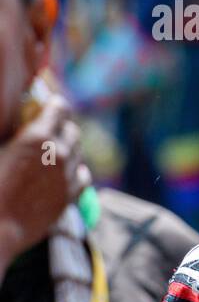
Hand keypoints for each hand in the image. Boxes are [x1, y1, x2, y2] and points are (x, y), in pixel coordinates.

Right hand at [0, 95, 91, 280]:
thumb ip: (12, 135)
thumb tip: (21, 129)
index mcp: (37, 137)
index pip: (60, 109)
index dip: (55, 105)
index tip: (51, 105)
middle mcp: (59, 153)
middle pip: (72, 131)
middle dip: (62, 127)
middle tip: (51, 129)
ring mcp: (68, 176)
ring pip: (78, 153)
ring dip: (69, 148)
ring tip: (55, 151)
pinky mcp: (71, 196)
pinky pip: (83, 175)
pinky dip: (76, 170)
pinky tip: (65, 171)